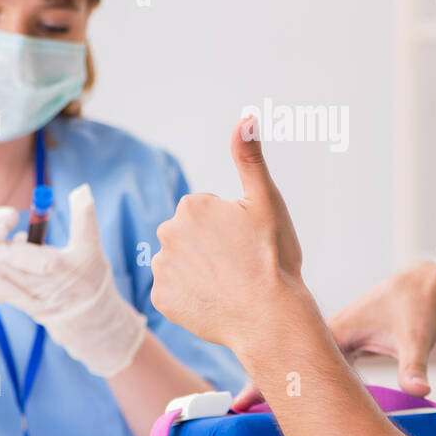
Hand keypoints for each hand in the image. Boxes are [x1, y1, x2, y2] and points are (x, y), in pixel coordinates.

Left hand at [0, 184, 146, 376]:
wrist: (95, 322)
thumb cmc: (92, 278)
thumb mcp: (93, 247)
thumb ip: (85, 217)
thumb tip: (81, 188)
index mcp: (72, 261)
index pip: (52, 243)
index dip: (35, 233)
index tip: (12, 230)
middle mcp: (56, 280)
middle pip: (22, 258)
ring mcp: (43, 296)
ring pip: (12, 274)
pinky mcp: (33, 308)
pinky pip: (14, 296)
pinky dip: (0, 286)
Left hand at [150, 116, 315, 358]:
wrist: (271, 319)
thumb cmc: (273, 258)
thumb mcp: (267, 201)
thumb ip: (249, 157)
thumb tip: (245, 116)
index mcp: (192, 206)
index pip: (207, 211)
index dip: (231, 226)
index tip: (247, 243)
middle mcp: (167, 233)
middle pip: (190, 235)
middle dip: (210, 245)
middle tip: (239, 264)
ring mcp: (162, 269)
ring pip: (181, 262)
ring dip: (199, 269)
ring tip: (229, 284)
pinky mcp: (161, 300)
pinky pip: (174, 291)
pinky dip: (190, 296)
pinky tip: (214, 301)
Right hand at [233, 262, 435, 410]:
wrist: (425, 288)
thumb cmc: (419, 309)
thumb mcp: (417, 337)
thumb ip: (415, 366)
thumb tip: (420, 392)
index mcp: (336, 330)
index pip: (291, 355)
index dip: (265, 378)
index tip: (239, 402)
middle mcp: (327, 332)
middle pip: (286, 356)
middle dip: (259, 378)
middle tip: (233, 407)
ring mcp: (332, 338)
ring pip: (296, 358)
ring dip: (274, 375)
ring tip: (247, 404)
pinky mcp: (340, 345)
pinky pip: (310, 361)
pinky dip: (297, 374)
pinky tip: (287, 392)